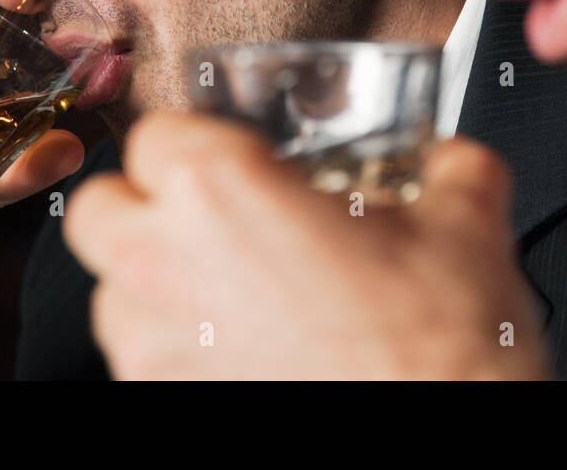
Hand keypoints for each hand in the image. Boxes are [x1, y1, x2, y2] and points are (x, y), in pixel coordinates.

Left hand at [64, 111, 551, 378]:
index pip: (156, 131)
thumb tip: (455, 162)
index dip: (197, 139)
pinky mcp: (159, 404)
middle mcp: (164, 263)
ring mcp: (152, 348)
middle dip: (144, 205)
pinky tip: (244, 354)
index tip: (232, 156)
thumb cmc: (434, 344)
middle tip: (211, 215)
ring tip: (231, 293)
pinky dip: (178, 352)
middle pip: (101, 207)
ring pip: (111, 291)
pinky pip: (141, 362)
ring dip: (157, 282)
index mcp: (220, 188)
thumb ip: (452, 168)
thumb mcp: (465, 224)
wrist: (441, 435)